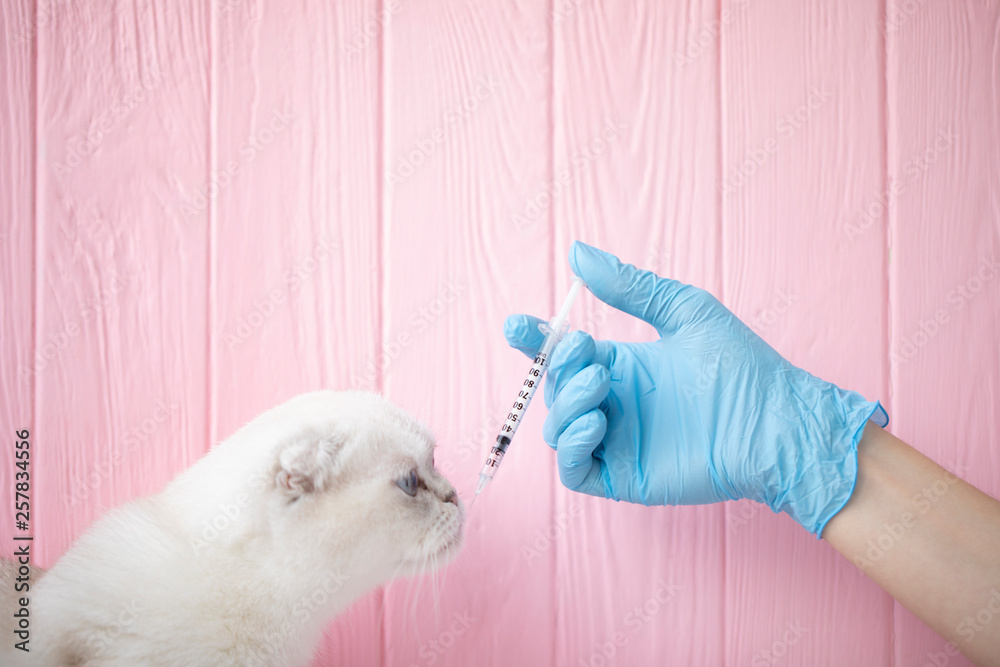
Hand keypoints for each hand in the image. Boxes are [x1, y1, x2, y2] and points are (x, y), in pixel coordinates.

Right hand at [504, 241, 886, 535]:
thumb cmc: (741, 367)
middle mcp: (613, 404)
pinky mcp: (624, 477)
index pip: (562, 355)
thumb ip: (630, 287)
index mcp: (621, 367)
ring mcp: (617, 442)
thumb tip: (578, 253)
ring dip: (566, 403)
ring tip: (600, 384)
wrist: (777, 422)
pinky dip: (572, 445)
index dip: (534, 342)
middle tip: (585, 350)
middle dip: (557, 367)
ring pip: (558, 428)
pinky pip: (575, 468)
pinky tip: (596, 421)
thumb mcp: (682, 310)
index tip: (517, 325)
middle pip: (555, 388)